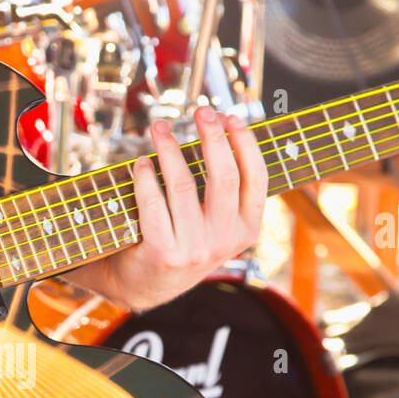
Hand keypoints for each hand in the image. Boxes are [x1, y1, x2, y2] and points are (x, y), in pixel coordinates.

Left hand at [66, 106, 267, 310]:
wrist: (144, 286)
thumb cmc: (181, 243)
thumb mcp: (215, 225)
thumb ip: (224, 191)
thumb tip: (224, 130)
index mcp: (246, 230)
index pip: (256, 178)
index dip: (245, 143)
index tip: (231, 117)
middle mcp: (224, 241)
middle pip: (223, 175)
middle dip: (213, 136)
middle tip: (201, 111)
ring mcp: (193, 249)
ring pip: (184, 184)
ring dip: (170, 149)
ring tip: (159, 128)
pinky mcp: (162, 252)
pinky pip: (153, 203)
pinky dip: (145, 177)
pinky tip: (142, 163)